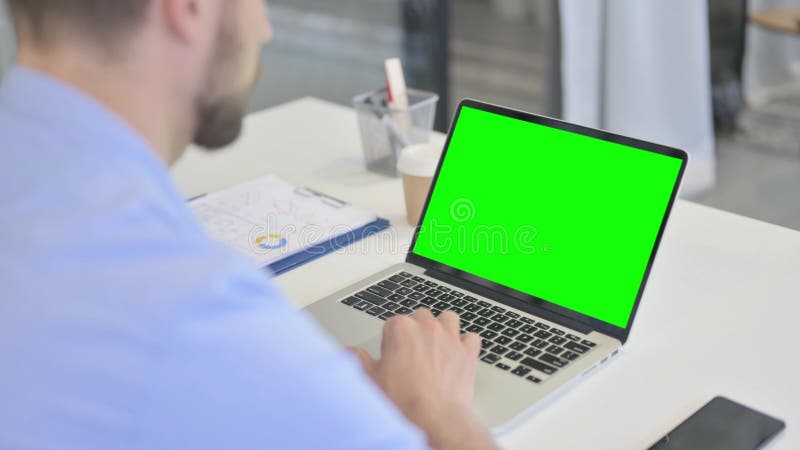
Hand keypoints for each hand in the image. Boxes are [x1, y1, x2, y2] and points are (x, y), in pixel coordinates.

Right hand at [350, 309, 497, 449]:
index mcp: (400, 329)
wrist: (434, 420)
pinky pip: (471, 337)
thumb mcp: (371, 381)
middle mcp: (427, 328)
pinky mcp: (468, 353)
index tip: (391, 355)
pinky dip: (465, 344)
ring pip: (448, 319)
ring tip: (435, 347)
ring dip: (442, 328)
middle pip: (420, 316)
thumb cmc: (404, 402)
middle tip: (410, 353)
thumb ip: (358, 360)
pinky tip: (457, 354)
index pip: (393, 323)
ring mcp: (450, 338)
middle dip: (416, 331)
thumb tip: (350, 352)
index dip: (391, 340)